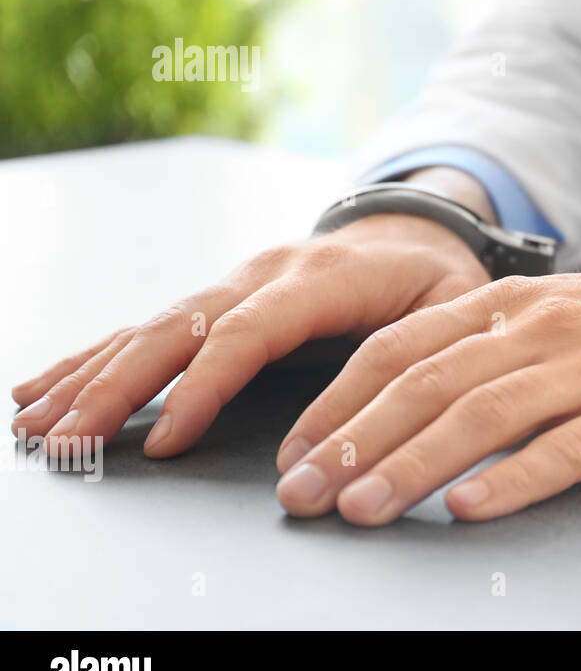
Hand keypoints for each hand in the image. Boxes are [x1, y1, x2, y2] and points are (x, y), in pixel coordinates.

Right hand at [10, 211, 490, 455]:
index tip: (166, 440)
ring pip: (153, 326)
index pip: (250, 332)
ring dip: (93, 376)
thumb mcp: (450, 310)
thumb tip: (337, 439)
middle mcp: (266, 272)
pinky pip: (151, 325)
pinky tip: (54, 385)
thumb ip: (410, 361)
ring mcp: (237, 280)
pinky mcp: (222, 296)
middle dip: (119, 388)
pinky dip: (99, 357)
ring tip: (40, 423)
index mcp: (323, 276)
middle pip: (180, 328)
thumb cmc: (438, 276)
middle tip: (72, 442)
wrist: (418, 228)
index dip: (204, 386)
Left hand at [274, 231, 580, 524]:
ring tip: (362, 510)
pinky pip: (566, 449)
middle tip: (303, 493)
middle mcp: (543, 328)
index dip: (340, 398)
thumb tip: (411, 392)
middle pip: (428, 383)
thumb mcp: (566, 310)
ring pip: (482, 415)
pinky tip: (469, 509)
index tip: (297, 447)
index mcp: (516, 302)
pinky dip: (512, 480)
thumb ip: (494, 341)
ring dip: (412, 463)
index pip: (403, 346)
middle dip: (353, 440)